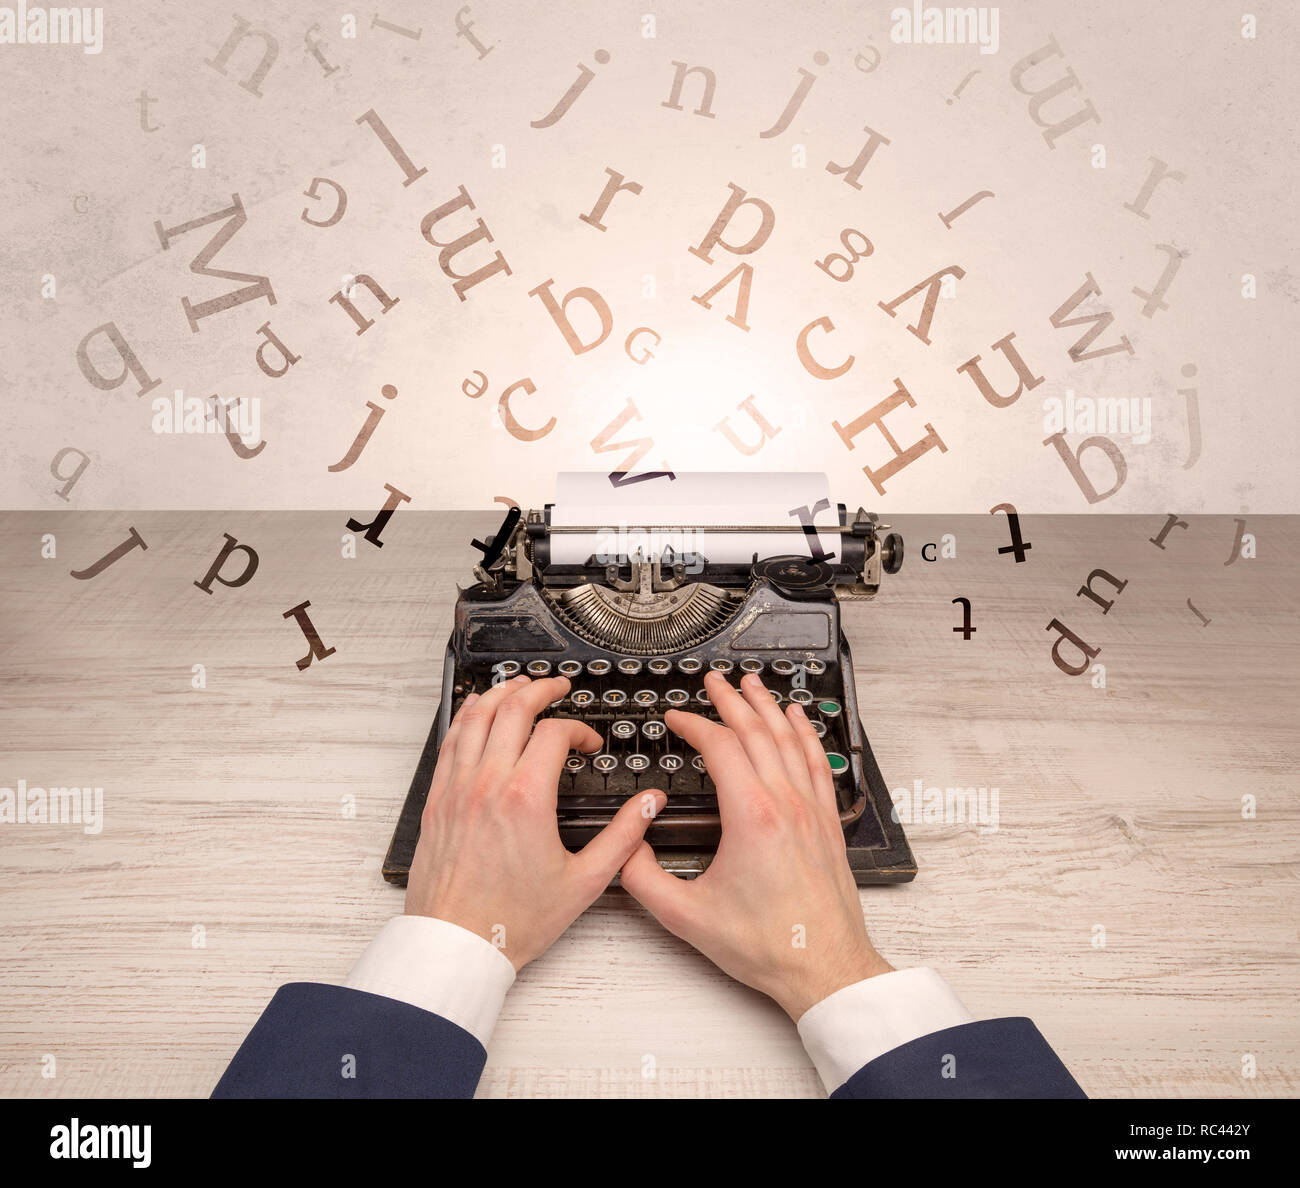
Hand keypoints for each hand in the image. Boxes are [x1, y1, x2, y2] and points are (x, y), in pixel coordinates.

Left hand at [405, 674, 664, 969]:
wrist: (458, 945)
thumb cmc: (512, 920)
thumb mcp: (584, 882)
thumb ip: (623, 838)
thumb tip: (649, 807)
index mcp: (526, 798)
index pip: (555, 733)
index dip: (579, 730)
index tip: (588, 744)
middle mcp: (488, 784)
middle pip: (512, 708)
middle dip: (539, 689)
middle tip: (556, 686)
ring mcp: (457, 789)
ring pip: (476, 716)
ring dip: (500, 693)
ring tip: (518, 685)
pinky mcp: (437, 801)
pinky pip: (450, 741)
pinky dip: (466, 717)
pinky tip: (475, 712)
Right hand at [620, 669, 891, 1018]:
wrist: (823, 967)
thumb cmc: (769, 945)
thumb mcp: (687, 916)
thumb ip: (643, 879)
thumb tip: (623, 849)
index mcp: (751, 816)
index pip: (720, 747)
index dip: (694, 724)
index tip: (676, 718)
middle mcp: (786, 804)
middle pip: (757, 731)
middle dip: (731, 700)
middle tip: (714, 680)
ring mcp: (812, 811)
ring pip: (789, 740)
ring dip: (767, 707)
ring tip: (753, 685)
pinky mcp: (827, 824)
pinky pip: (818, 763)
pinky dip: (805, 734)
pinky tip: (798, 721)